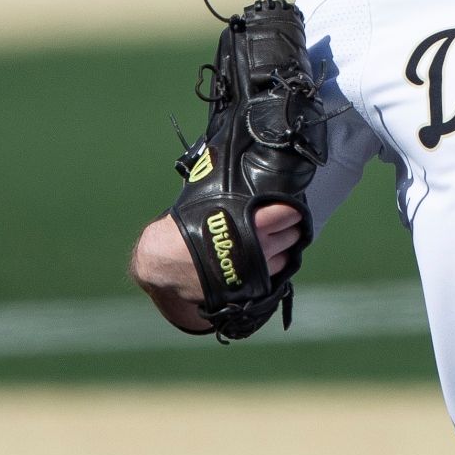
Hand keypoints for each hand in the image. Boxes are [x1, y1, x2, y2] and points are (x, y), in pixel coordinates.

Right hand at [129, 204, 303, 330]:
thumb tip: (239, 168)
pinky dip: (273, 266)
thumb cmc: (183, 226)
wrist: (163, 263)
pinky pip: (274, 276)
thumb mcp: (208, 200)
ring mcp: (255, 269)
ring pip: (286, 256)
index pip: (288, 213)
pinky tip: (267, 258)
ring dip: (284, 248)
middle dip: (290, 228)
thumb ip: (231, 192)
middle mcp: (258, 246)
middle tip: (285, 223)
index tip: (290, 207)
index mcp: (251, 221)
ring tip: (276, 240)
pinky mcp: (250, 287)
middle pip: (291, 235)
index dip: (291, 209)